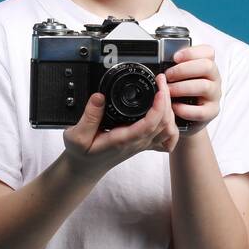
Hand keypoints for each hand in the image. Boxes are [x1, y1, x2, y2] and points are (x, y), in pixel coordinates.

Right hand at [61, 72, 180, 177]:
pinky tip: (166, 115)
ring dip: (170, 110)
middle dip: (167, 99)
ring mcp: (142, 144)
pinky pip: (165, 138)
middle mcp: (137, 142)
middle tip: (159, 81)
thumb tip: (99, 97)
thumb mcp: (77, 136)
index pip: (151, 123)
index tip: (158, 87)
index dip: (159, 104)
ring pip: (168, 129)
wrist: (84, 168)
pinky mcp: (143, 144)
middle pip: (164, 123)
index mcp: (123, 139)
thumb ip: (88, 117)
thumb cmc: (81, 154)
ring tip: (162, 92)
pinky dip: (171, 126)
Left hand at [163, 45, 221, 135]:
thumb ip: (173, 68)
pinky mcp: (211, 112)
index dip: (191, 52)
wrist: (186, 117)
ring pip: (205, 86)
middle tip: (168, 76)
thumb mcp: (178, 77)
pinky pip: (201, 111)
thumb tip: (158, 62)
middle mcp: (214, 79)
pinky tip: (175, 107)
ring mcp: (214, 95)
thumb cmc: (181, 93)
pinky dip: (185, 109)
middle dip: (183, 70)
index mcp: (206, 66)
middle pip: (207, 66)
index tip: (174, 57)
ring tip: (168, 92)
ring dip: (182, 88)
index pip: (208, 52)